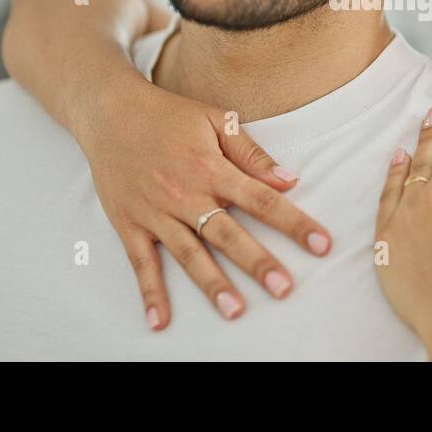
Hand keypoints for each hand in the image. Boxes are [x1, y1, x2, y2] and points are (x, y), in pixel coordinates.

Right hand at [73, 72, 333, 328]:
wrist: (109, 111)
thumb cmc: (169, 115)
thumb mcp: (216, 120)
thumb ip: (252, 153)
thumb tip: (289, 179)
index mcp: (211, 168)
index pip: (262, 200)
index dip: (294, 222)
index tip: (322, 244)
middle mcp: (185, 194)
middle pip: (228, 234)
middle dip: (257, 262)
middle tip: (283, 288)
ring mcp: (156, 212)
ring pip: (189, 254)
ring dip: (212, 284)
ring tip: (235, 311)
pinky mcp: (130, 223)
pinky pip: (141, 263)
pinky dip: (150, 292)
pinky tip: (159, 320)